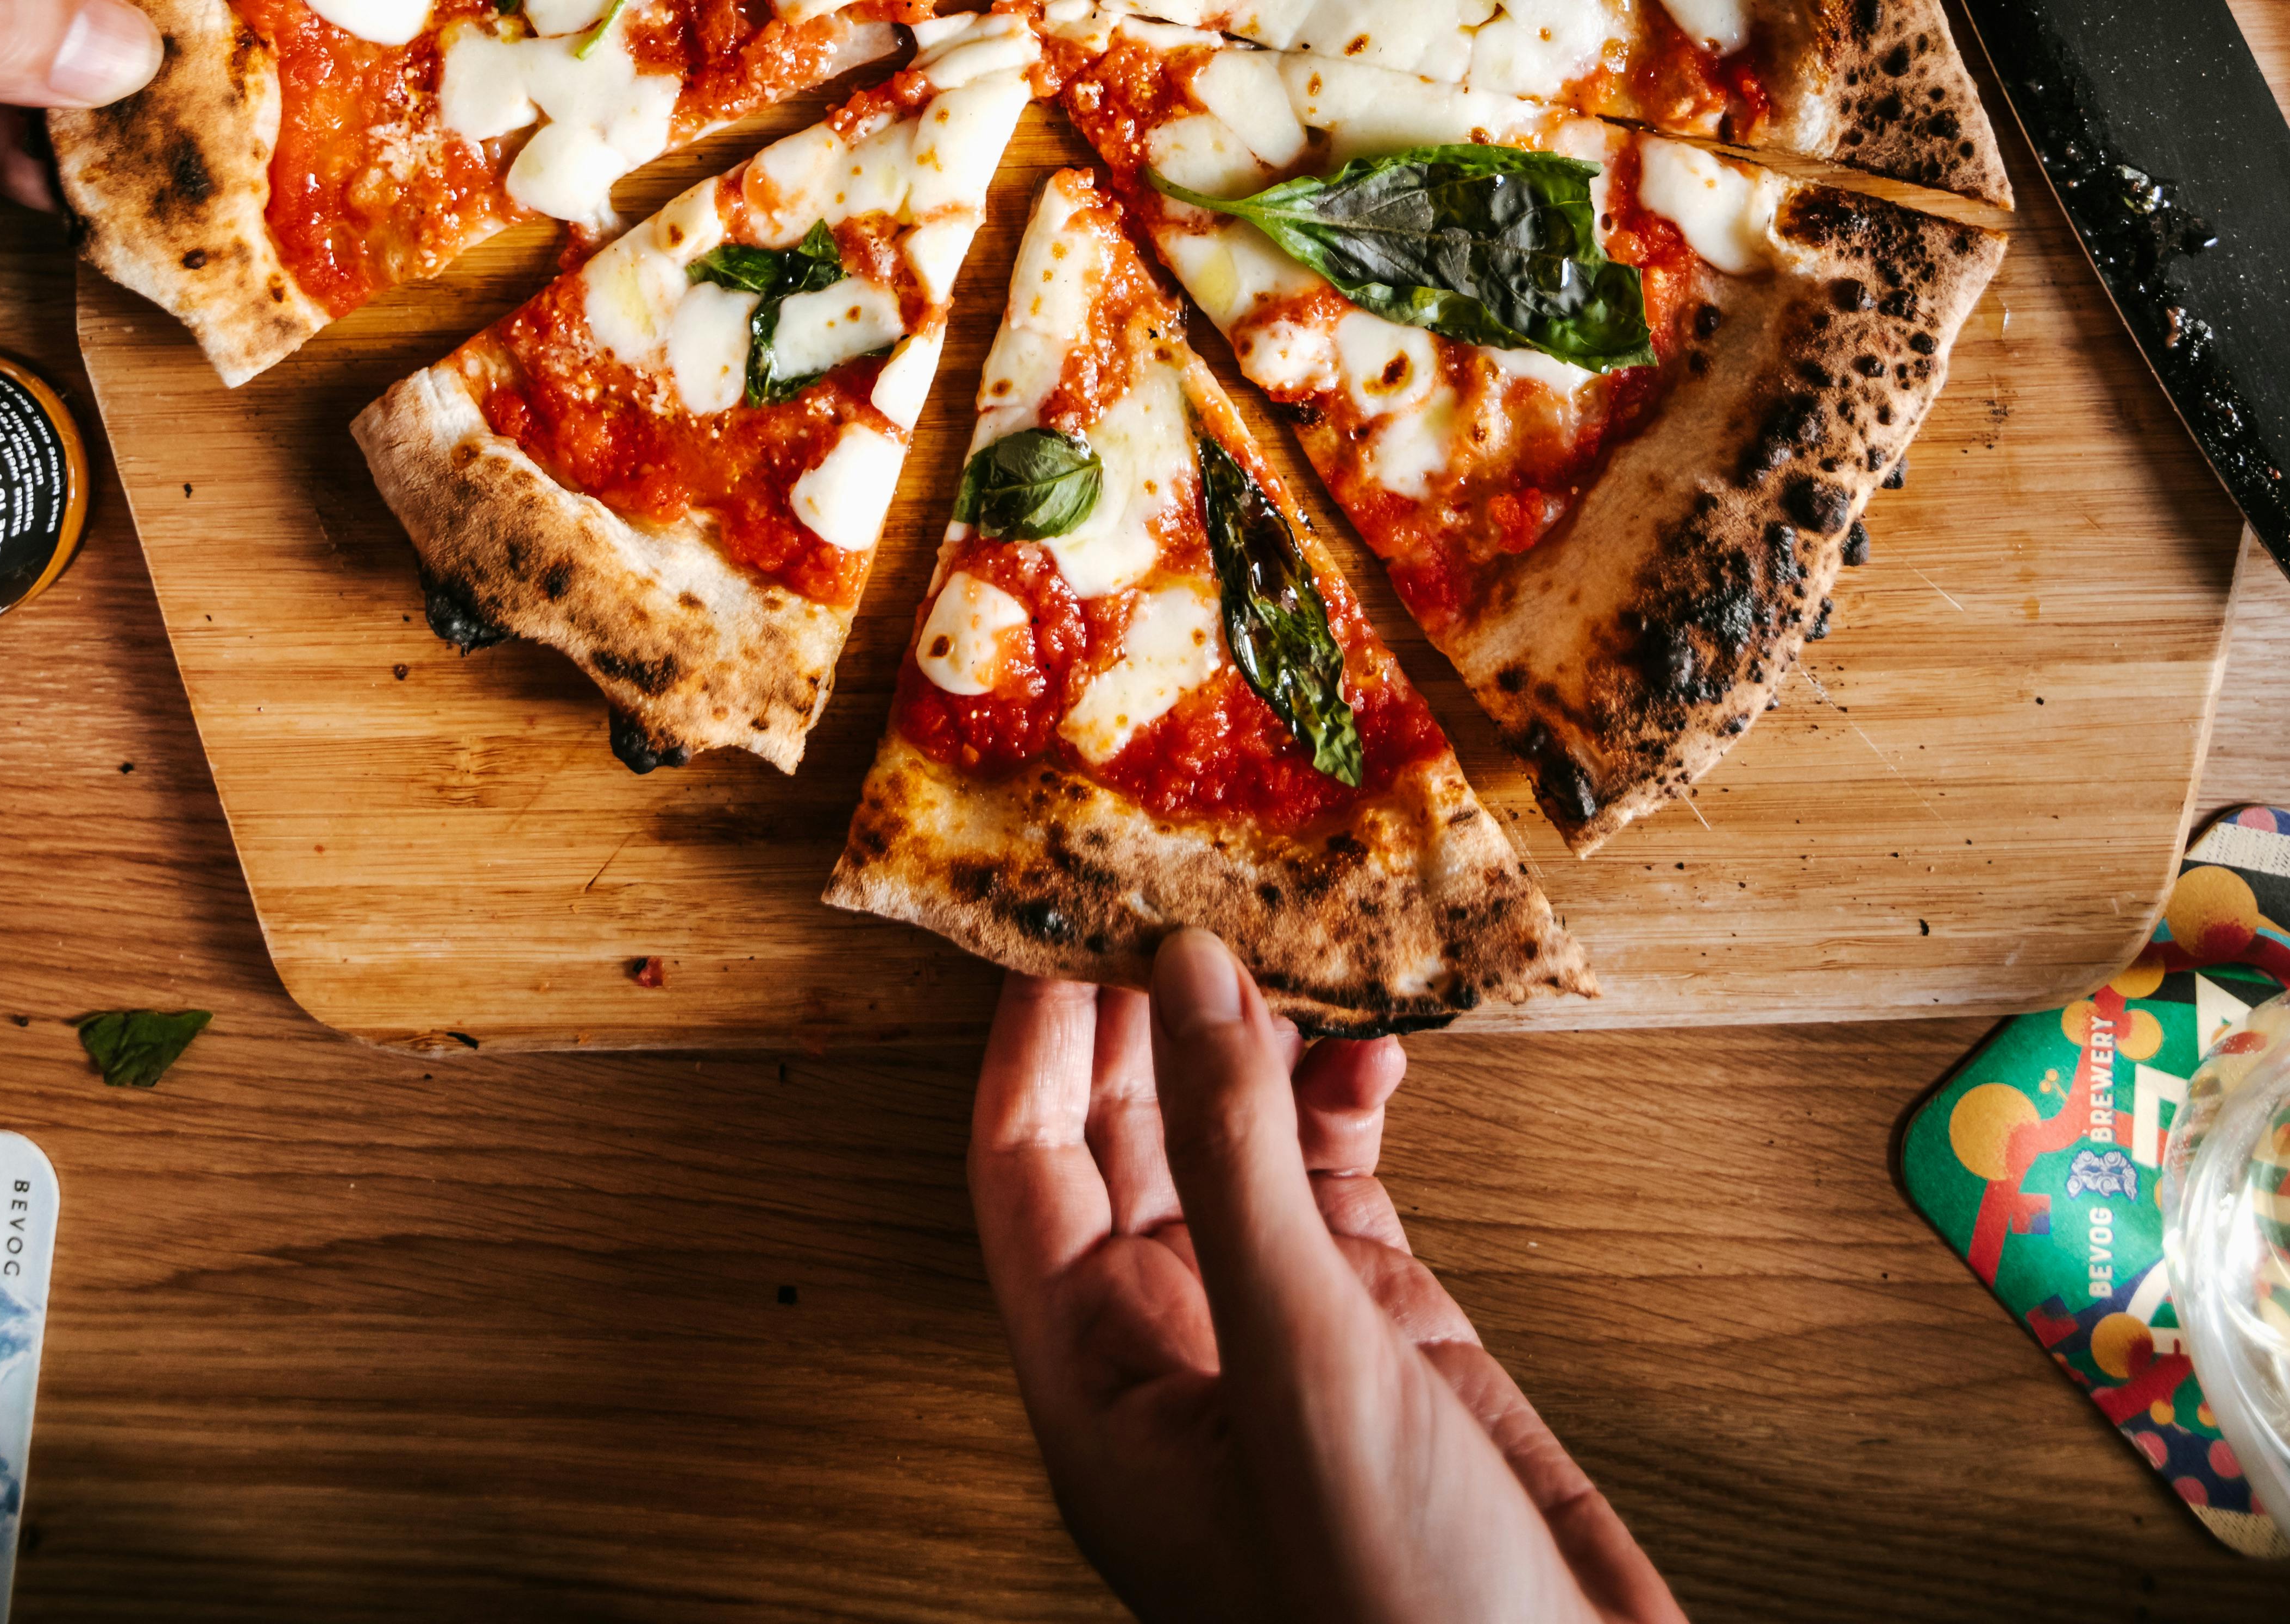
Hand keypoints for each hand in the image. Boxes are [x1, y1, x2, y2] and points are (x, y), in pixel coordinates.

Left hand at [969, 934, 1682, 1623]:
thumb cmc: (1407, 1612)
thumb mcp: (1304, 1361)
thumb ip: (1235, 1157)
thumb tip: (1181, 974)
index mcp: (1105, 1394)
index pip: (1023, 1173)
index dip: (1030, 1039)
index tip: (1051, 906)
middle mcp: (1177, 1356)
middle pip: (1121, 1141)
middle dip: (1149, 1016)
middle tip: (1177, 879)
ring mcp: (1281, 1339)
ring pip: (1234, 1146)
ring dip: (1260, 1047)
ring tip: (1292, 941)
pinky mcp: (1383, 1331)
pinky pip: (1332, 1179)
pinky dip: (1348, 1103)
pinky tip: (1378, 1050)